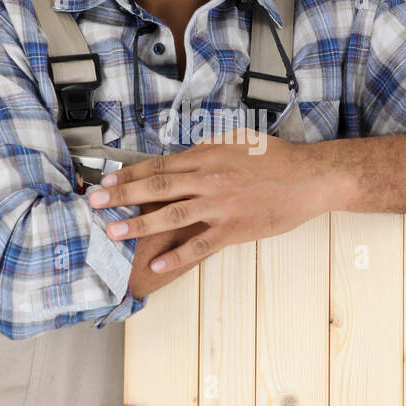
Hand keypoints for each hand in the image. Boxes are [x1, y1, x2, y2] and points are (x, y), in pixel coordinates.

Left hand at [88, 135, 337, 278]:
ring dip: (138, 224)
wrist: (309, 179)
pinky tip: (157, 264)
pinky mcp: (233, 229)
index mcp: (206, 156)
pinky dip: (176, 256)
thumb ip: (207, 150)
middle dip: (121, 195)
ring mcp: (219, 206)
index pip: (158, 165)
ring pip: (170, 215)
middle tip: (96, 203)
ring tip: (113, 232)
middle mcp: (208, 179)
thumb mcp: (237, 141)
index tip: (106, 180)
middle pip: (156, 187)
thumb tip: (183, 157)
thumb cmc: (276, 158)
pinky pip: (199, 245)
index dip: (129, 174)